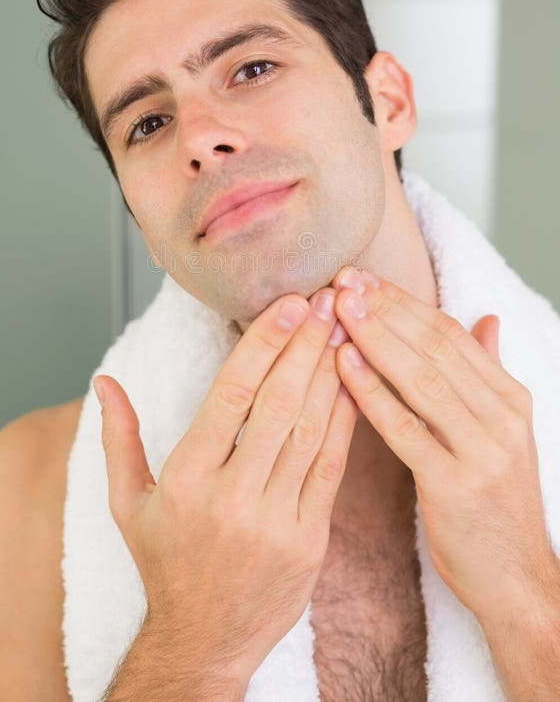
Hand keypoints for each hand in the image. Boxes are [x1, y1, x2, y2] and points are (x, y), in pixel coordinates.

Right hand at [92, 288, 357, 687]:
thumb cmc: (165, 563)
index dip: (265, 344)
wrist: (204, 642)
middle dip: (307, 346)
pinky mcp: (309, 540)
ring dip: (331, 375)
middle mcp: (231, 497)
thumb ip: (119, 439)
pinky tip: (354, 385)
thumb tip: (104, 382)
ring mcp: (274, 521)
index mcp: (186, 479)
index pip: (232, 395)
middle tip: (330, 300)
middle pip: (278, 405)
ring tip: (347, 330)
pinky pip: (331, 469)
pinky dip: (344, 423)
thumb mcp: (129, 503)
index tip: (290, 304)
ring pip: (310, 432)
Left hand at [330, 266, 556, 624]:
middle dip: (385, 309)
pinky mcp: (455, 486)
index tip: (363, 277)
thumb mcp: (502, 432)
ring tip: (338, 310)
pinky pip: (407, 429)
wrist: (518, 579)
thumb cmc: (496, 502)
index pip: (450, 333)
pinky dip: (374, 393)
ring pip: (421, 380)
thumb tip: (485, 319)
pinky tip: (344, 365)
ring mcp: (482, 451)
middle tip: (343, 280)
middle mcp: (500, 417)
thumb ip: (488, 373)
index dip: (404, 301)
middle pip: (435, 347)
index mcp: (508, 398)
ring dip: (376, 340)